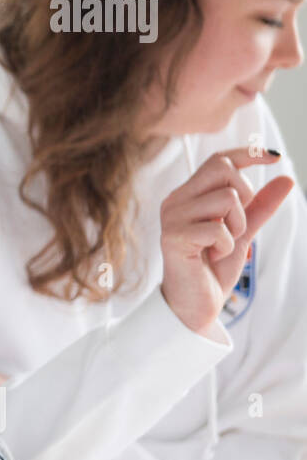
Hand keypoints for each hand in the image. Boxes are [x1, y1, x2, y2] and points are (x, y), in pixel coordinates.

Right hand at [159, 148, 293, 332]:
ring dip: (237, 225)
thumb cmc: (212, 268)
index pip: (218, 160)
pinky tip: (213, 255)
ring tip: (222, 245)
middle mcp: (175, 201)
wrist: (195, 305)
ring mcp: (172, 218)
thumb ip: (260, 206)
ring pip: (226, 198)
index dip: (247, 154)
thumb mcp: (243, 232)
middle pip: (223, 170)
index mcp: (188, 196)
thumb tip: (286, 178)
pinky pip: (219, 228)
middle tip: (237, 225)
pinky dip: (227, 245)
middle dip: (245, 195)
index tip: (274, 157)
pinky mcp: (174, 237)